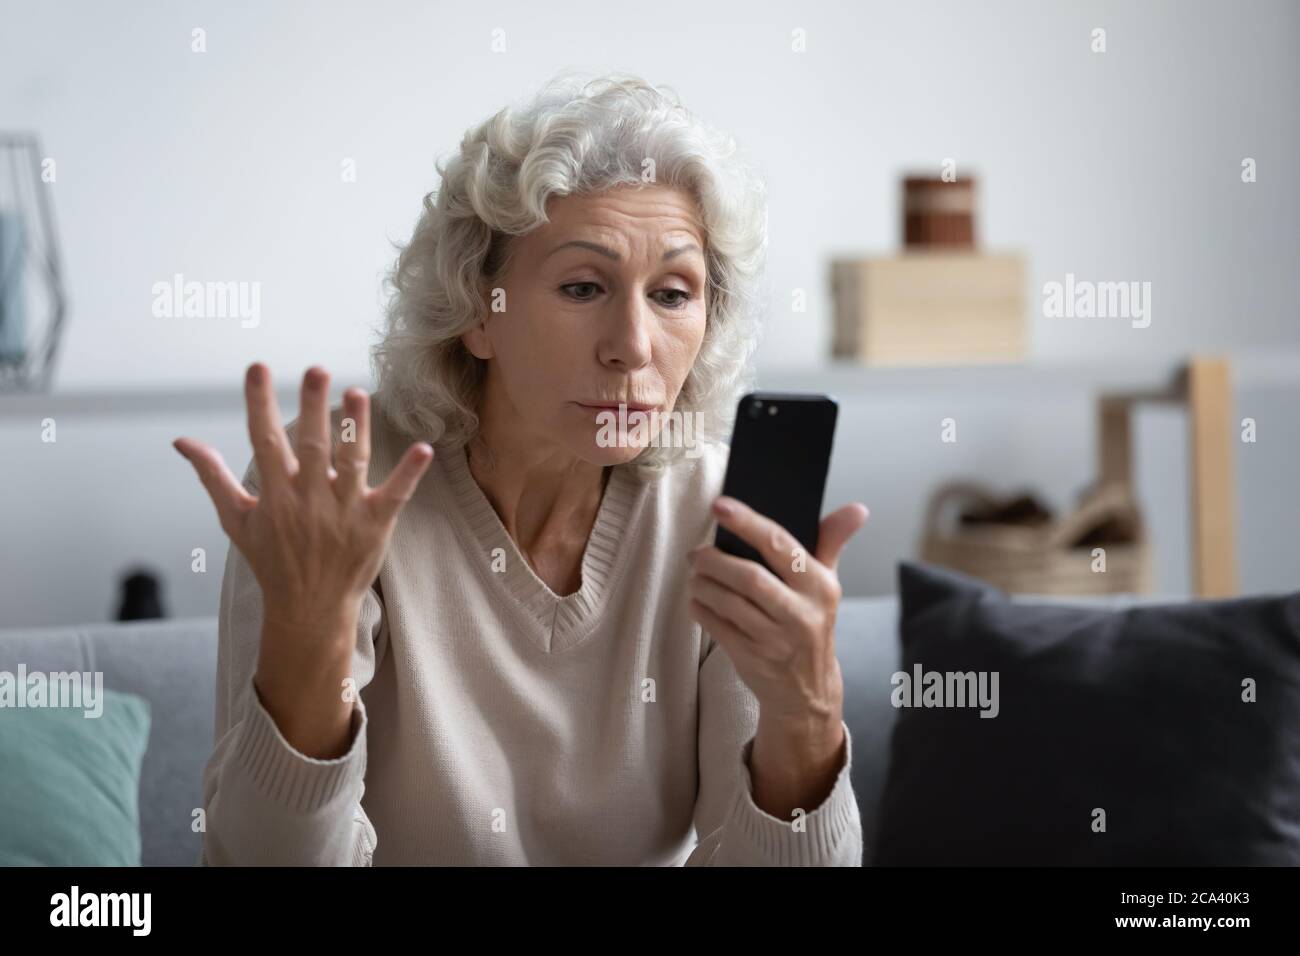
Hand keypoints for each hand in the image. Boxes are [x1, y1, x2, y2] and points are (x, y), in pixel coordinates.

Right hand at [173, 362, 433, 639]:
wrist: (309, 610)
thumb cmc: (272, 560)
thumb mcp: (237, 520)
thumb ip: (213, 476)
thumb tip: (182, 440)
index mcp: (275, 496)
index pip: (264, 440)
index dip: (260, 403)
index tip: (258, 368)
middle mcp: (310, 500)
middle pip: (313, 447)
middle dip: (313, 408)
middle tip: (315, 370)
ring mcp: (345, 511)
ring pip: (352, 462)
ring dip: (357, 428)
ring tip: (357, 393)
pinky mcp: (376, 523)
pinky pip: (396, 495)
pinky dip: (409, 473)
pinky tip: (424, 448)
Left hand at [687, 495, 867, 720]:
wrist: (807, 689)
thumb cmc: (811, 622)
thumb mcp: (827, 584)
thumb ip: (832, 542)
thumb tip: (858, 508)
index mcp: (820, 586)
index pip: (780, 545)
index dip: (747, 522)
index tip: (720, 505)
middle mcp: (801, 613)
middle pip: (750, 577)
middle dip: (715, 561)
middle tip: (697, 553)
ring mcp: (776, 640)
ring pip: (729, 603)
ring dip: (703, 585)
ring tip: (695, 575)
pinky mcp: (753, 659)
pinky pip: (717, 627)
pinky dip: (701, 609)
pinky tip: (698, 600)